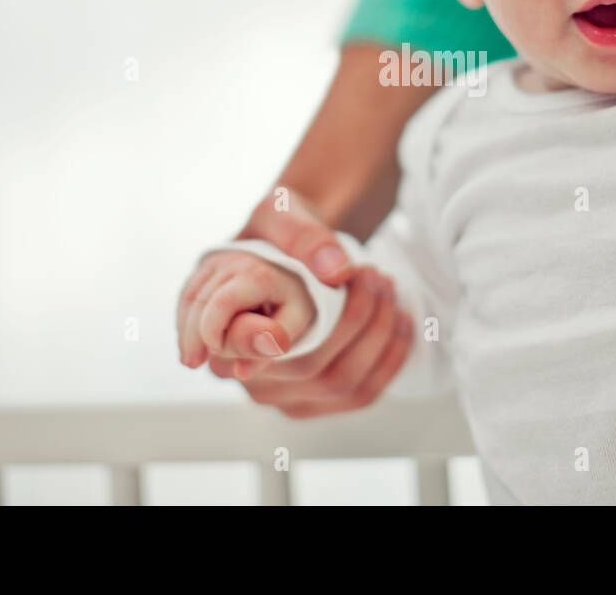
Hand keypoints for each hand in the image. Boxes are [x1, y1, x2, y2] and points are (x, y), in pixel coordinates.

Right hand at [182, 186, 413, 417]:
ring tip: (388, 288)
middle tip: (375, 274)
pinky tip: (402, 322)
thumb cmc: (275, 230)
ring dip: (378, 336)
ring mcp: (273, 393)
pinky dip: (389, 359)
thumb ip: (299, 235)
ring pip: (337, 383)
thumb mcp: (280, 211)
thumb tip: (336, 271)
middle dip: (354, 319)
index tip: (345, 286)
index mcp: (213, 322)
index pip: (241, 344)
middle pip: (305, 365)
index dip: (295, 329)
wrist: (290, 249)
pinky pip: (358, 395)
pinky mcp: (308, 403)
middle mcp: (235, 370)